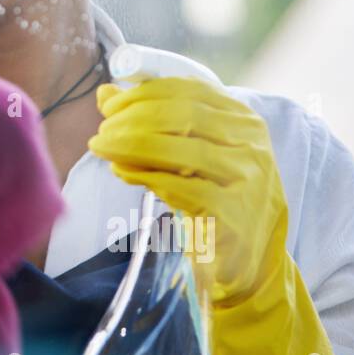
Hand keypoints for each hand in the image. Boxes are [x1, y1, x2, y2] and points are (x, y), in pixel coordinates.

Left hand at [86, 76, 353, 354]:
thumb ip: (153, 122)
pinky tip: (122, 172)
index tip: (107, 105)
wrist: (250, 265)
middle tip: (100, 132)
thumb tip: (105, 92)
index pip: (187, 90)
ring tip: (102, 148)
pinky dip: (145, 175)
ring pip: (179, 149)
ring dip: (130, 144)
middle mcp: (253, 145)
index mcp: (244, 120)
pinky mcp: (233, 215)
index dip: (141, 93)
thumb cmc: (214, 200)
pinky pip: (180, 187)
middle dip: (131, 119)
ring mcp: (248, 180)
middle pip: (180, 115)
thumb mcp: (190, 155)